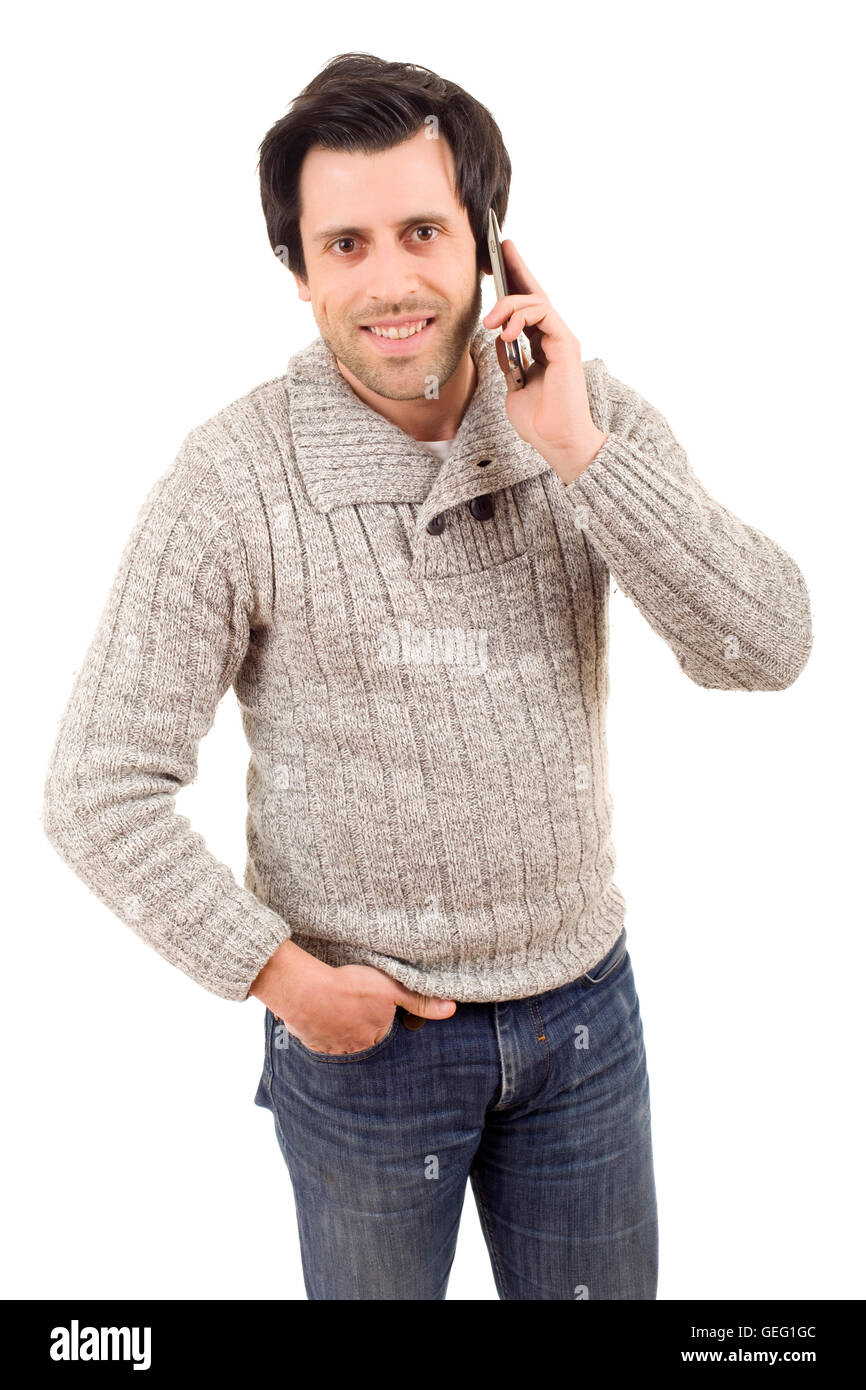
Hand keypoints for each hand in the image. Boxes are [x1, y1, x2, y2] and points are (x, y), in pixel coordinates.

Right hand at [249, 939, 455, 1053]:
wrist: (306, 990)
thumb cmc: (351, 988)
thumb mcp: (391, 989)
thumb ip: (419, 1000)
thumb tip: (451, 1009)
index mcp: (375, 1038)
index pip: (383, 1026)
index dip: (378, 1010)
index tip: (370, 996)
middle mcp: (353, 1050)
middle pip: (360, 1033)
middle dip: (357, 1018)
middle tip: (351, 998)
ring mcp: (329, 1048)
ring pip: (338, 1035)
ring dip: (337, 1021)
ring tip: (334, 1001)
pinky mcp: (308, 1041)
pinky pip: (317, 1035)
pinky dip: (318, 1022)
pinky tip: (318, 1007)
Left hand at [483, 238, 608, 482]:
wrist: (556, 441)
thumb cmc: (538, 420)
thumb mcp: (513, 385)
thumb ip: (508, 360)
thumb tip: (498, 338)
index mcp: (541, 346)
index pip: (527, 308)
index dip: (514, 283)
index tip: (496, 263)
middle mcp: (554, 338)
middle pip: (536, 293)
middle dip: (518, 267)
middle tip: (501, 248)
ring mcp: (561, 339)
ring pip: (536, 301)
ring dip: (509, 304)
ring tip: (490, 322)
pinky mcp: (566, 343)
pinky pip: (544, 313)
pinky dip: (521, 316)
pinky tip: (506, 332)